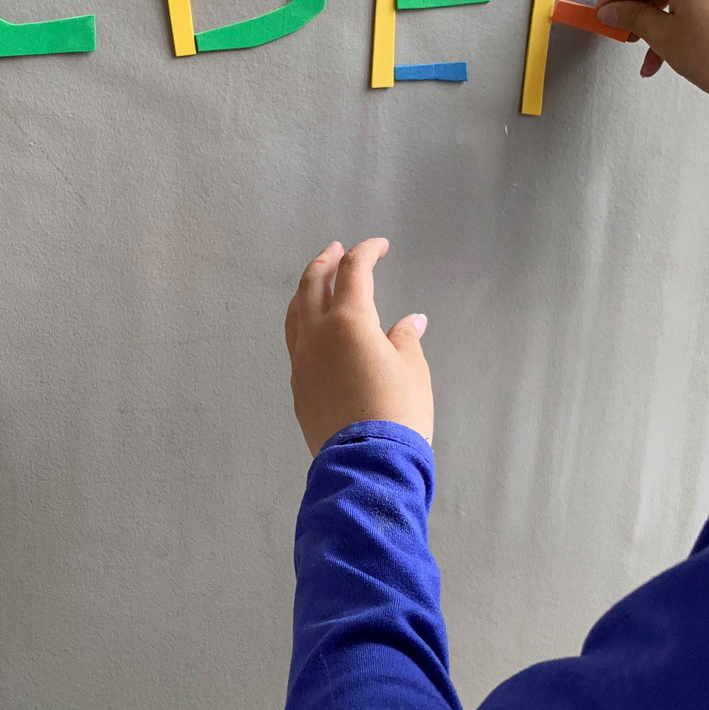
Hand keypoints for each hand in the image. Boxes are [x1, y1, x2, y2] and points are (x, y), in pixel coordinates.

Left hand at [284, 237, 432, 455]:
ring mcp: (301, 362)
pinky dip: (304, 325)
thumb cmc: (398, 414)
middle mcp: (317, 336)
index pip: (354, 272)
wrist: (367, 462)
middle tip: (335, 250)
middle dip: (324, 262)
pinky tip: (316, 331)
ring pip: (295, 314)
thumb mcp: (413, 370)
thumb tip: (409, 323)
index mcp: (348, 322)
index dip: (366, 252)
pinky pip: (296, 345)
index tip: (379, 246)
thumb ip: (405, 339)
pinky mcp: (298, 387)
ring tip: (316, 282)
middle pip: (312, 285)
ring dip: (306, 291)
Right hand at [596, 0, 708, 104]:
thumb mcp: (663, 35)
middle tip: (616, 25)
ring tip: (636, 41)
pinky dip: (670, 21)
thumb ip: (632, 17)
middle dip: (631, 2)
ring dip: (649, 15)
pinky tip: (658, 52)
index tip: (605, 8)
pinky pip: (690, 1)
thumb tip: (613, 12)